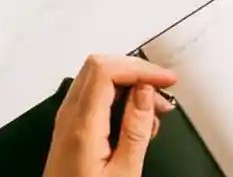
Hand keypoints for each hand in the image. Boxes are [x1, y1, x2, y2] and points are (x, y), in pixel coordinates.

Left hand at [44, 54, 177, 176]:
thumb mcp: (124, 173)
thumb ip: (135, 129)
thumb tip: (145, 91)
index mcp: (82, 125)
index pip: (107, 71)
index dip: (140, 68)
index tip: (166, 80)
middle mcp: (69, 116)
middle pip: (100, 66)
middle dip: (135, 72)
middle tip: (162, 93)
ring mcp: (67, 120)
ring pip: (96, 78)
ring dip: (128, 84)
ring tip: (154, 112)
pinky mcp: (70, 127)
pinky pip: (93, 96)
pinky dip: (117, 97)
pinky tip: (135, 121)